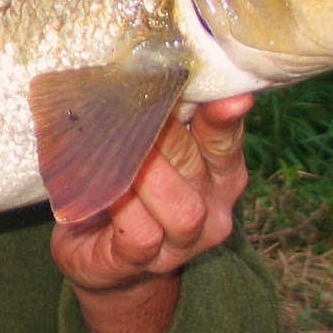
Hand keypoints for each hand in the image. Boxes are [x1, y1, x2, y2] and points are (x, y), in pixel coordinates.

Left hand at [50, 94, 252, 332]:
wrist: (101, 258)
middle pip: (196, 164)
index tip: (232, 96)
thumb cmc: (128, 189)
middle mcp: (212, 209)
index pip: (226, 140)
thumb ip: (154, 117)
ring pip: (180, 208)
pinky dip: (121, 210)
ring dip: (143, 175)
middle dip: (160, 135)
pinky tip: (100, 192)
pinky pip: (141, 236)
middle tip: (124, 110)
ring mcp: (182, 243)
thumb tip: (136, 69)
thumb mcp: (147, 150)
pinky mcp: (143, 263)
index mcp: (218, 172)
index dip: (226, 118)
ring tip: (109, 152)